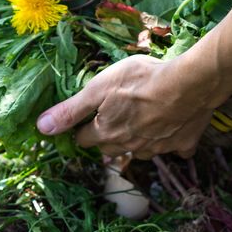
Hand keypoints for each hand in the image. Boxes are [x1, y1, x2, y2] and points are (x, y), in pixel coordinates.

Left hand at [36, 55, 213, 158]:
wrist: (189, 84)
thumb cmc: (140, 80)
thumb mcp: (99, 88)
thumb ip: (71, 110)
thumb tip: (42, 128)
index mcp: (107, 132)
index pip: (84, 139)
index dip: (81, 129)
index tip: (83, 122)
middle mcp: (129, 146)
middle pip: (109, 148)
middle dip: (105, 137)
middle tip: (109, 121)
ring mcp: (157, 147)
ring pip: (139, 151)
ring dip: (135, 142)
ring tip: (138, 125)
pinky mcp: (182, 144)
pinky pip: (173, 149)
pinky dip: (171, 143)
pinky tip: (173, 131)